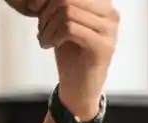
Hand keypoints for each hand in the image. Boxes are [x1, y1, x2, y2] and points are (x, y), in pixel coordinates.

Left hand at [35, 0, 119, 118]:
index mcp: (103, 4)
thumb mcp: (62, 21)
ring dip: (47, 27)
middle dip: (47, 12)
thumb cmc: (70, 54)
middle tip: (40, 29)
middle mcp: (111, 14)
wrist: (78, 89)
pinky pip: (70, 29)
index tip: (36, 8)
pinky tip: (49, 45)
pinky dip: (53, 36)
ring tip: (44, 39)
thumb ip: (59, 4)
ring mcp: (110, 31)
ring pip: (67, 12)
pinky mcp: (103, 47)